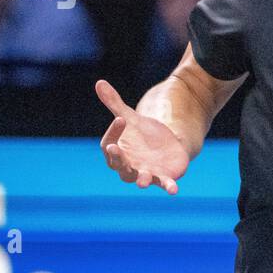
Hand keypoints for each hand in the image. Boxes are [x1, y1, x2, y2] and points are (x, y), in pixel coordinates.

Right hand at [96, 79, 188, 193]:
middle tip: (115, 150)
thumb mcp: (129, 116)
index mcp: (117, 151)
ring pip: (140, 179)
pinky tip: (173, 190)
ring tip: (142, 182)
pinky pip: (164, 184)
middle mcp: (128, 166)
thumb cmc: (142, 133)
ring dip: (142, 180)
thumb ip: (114, 103)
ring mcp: (145, 173)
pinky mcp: (163, 177)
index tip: (120, 119)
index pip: (108, 145)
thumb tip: (99, 82)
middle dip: (118, 159)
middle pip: (119, 166)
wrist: (165, 143)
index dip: (113, 133)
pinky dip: (169, 187)